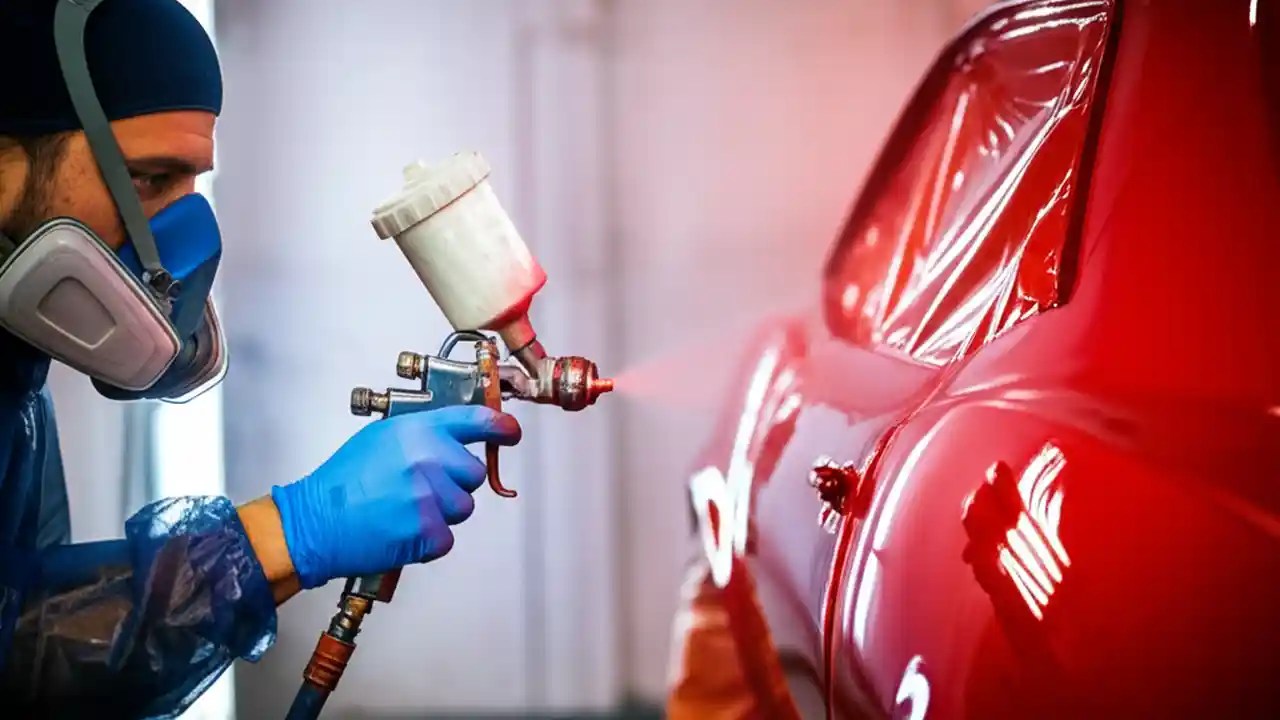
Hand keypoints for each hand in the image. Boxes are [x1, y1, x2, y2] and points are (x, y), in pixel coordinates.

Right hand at [269, 405, 520, 588]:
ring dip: (443, 512)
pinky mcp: (429, 532)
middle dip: (456, 483)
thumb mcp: (381, 437)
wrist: (317, 521)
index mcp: (418, 431)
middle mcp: (429, 459)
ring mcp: (431, 497)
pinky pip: (448, 537)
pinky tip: (402, 529)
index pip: (476, 420)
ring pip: (464, 507)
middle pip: (475, 473)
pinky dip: (429, 539)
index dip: (501, 427)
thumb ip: (422, 434)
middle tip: (423, 488)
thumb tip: (454, 437)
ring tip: (405, 509)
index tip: (510, 432)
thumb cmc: (343, 481)